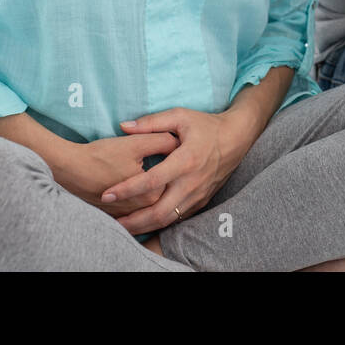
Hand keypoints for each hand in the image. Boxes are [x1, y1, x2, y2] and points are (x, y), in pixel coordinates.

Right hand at [52, 131, 180, 218]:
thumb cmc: (101, 155)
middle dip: (170, 183)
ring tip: (157, 180)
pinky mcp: (115, 216)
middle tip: (170, 168)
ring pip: (150, 205)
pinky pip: (135, 211)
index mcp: (153, 193)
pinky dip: (140, 204)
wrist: (68, 169)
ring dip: (158, 196)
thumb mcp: (135, 143)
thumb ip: (162, 141)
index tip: (177, 155)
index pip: (175, 180)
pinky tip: (141, 192)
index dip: (177, 166)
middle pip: (165, 194)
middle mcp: (143, 209)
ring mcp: (128, 215)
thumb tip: (179, 141)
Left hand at [104, 107, 257, 234]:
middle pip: (159, 211)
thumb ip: (151, 122)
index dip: (127, 189)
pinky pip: (178, 218)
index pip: (151, 181)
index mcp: (185, 160)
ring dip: (145, 226)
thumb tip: (123, 126)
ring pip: (168, 219)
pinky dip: (160, 223)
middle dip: (134, 220)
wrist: (237, 138)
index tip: (108, 194)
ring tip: (124, 227)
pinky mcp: (201, 201)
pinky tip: (145, 223)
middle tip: (111, 222)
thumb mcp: (180, 116)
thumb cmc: (206, 125)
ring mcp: (198, 194)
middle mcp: (191, 182)